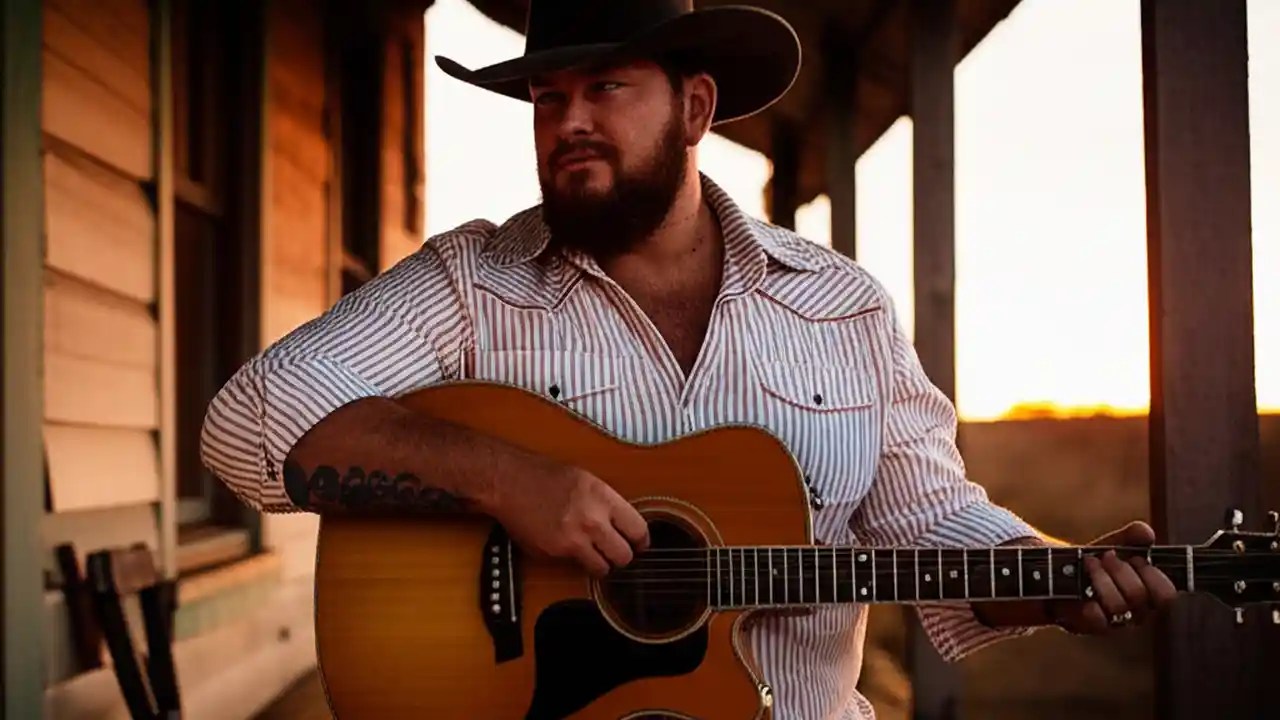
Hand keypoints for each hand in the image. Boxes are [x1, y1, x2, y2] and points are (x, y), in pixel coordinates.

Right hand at [490, 459, 648, 577]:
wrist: (509, 483)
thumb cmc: (544, 476)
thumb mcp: (586, 480)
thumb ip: (606, 503)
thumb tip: (624, 526)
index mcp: (603, 497)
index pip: (638, 530)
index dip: (640, 541)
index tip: (639, 544)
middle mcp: (592, 520)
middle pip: (625, 555)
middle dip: (622, 556)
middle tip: (615, 552)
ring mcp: (574, 539)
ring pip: (603, 568)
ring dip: (600, 564)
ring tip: (593, 554)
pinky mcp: (555, 552)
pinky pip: (575, 566)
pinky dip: (574, 562)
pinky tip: (567, 547)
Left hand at [1049, 521, 1177, 633]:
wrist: (1064, 578)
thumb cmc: (1097, 563)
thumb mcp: (1114, 545)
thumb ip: (1131, 537)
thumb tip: (1146, 533)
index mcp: (1149, 594)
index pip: (1166, 594)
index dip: (1153, 575)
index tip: (1136, 558)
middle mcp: (1137, 611)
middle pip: (1139, 595)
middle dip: (1120, 570)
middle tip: (1107, 556)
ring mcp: (1116, 621)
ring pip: (1118, 605)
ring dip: (1101, 578)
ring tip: (1089, 563)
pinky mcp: (1093, 627)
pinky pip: (1097, 619)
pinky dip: (1088, 600)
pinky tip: (1080, 588)